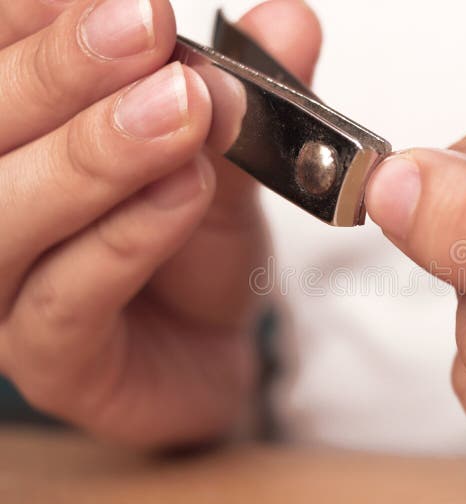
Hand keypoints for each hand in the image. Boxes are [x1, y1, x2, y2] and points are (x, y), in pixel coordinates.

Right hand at [0, 0, 320, 447]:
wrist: (213, 347)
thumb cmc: (196, 246)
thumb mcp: (227, 156)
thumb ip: (246, 93)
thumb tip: (290, 20)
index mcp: (16, 140)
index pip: (2, 54)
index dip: (46, 18)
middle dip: (69, 69)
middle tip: (148, 27)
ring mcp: (5, 289)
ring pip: (10, 212)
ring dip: (98, 153)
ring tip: (182, 108)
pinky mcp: (49, 360)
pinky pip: (66, 298)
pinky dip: (128, 236)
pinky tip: (184, 191)